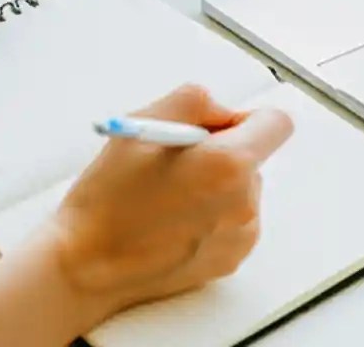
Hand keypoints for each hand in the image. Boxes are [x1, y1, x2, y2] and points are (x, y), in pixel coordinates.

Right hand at [42, 84, 293, 321]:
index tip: (218, 127)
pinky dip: (212, 217)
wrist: (87, 262)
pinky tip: (173, 221)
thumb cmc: (109, 196)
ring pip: (243, 191)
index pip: (276, 124)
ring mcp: (240, 236)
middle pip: (254, 158)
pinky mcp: (230, 260)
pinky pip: (234, 223)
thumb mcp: (144, 121)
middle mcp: (244, 202)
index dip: (246, 118)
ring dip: (217, 187)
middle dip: (223, 153)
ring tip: (168, 197)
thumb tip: (224, 112)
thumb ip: (197, 101)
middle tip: (176, 164)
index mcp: (229, 163)